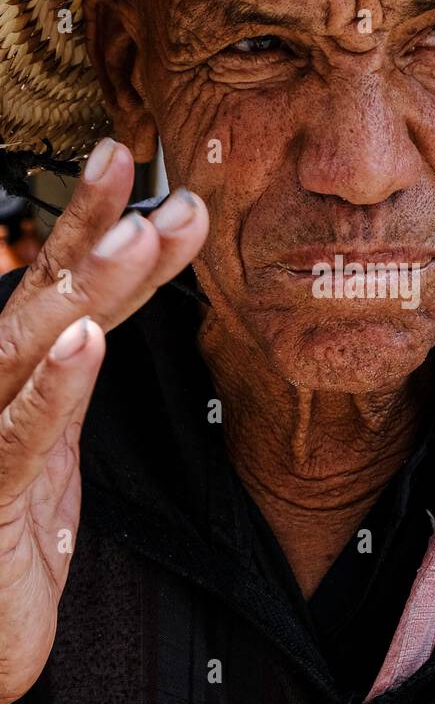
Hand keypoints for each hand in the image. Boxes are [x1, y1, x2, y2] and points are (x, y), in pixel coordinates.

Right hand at [0, 139, 207, 703]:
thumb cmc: (6, 542)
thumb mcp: (53, 445)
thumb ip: (76, 376)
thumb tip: (108, 302)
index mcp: (15, 381)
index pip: (60, 290)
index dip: (101, 229)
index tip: (151, 177)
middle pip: (36, 298)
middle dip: (87, 229)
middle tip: (131, 162)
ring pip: (25, 350)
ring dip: (82, 289)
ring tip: (133, 235)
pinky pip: (17, 438)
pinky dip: (53, 390)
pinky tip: (87, 342)